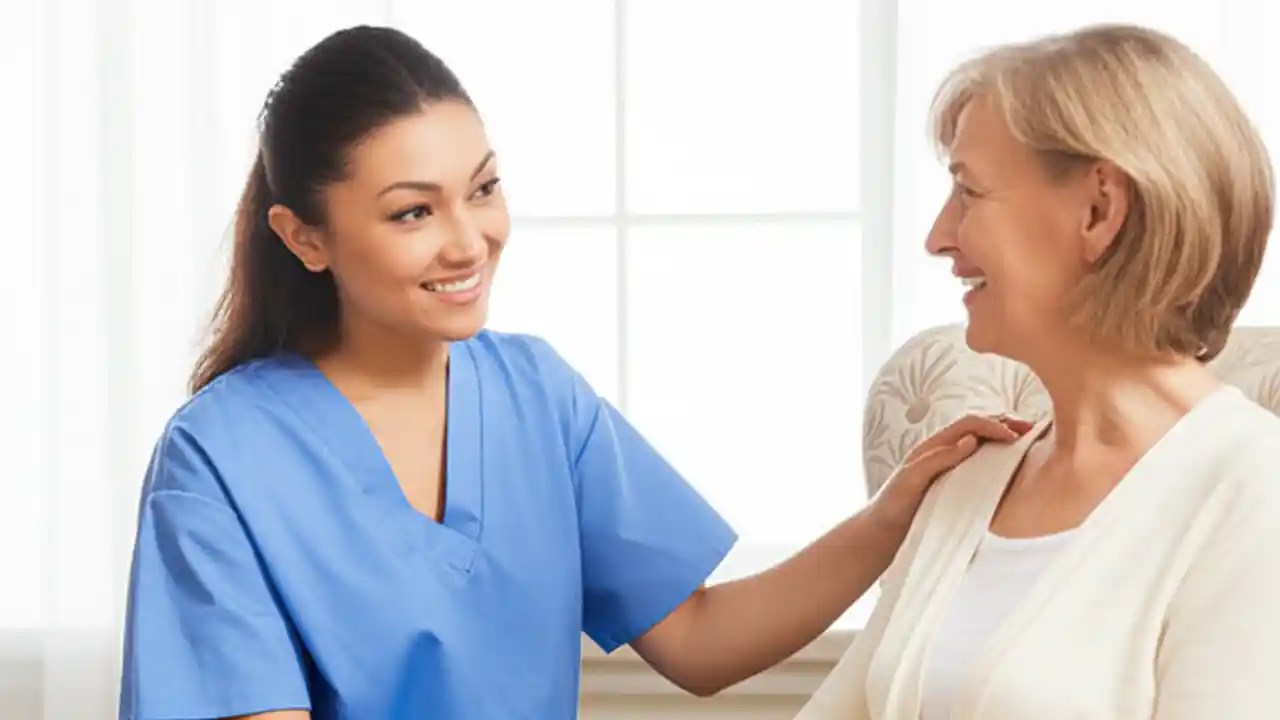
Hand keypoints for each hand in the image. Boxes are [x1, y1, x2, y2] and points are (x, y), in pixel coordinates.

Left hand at [867, 413, 1033, 534]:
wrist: (882, 533)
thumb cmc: (892, 504)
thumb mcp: (911, 478)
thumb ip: (938, 458)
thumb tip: (970, 440)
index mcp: (934, 446)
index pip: (970, 424)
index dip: (993, 424)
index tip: (1015, 436)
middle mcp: (945, 454)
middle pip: (980, 429)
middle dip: (1006, 424)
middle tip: (1034, 430)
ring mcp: (952, 470)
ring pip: (984, 447)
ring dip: (1006, 441)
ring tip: (1031, 443)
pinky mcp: (957, 488)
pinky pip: (983, 469)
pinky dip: (1001, 463)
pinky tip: (1015, 471)